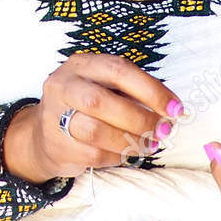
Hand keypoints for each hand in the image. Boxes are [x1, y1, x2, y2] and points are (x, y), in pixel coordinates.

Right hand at [6, 53, 180, 180]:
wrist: (46, 134)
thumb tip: (170, 110)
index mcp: (81, 65)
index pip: (118, 70)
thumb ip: (132, 92)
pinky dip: (118, 155)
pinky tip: (127, 152)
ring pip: (96, 130)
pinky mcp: (58, 144)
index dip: (150, 90)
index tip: (174, 108)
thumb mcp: (104, 87)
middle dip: (139, 118)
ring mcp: (55, 115)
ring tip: (148, 144)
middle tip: (162, 130)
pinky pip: (94, 154)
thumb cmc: (85, 106)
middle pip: (101, 101)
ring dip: (130, 140)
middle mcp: (63, 85)